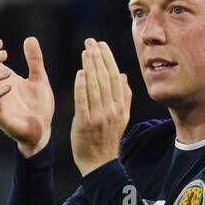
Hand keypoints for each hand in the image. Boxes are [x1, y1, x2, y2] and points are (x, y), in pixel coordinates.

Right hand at [0, 37, 54, 157]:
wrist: (44, 130)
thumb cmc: (39, 105)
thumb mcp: (40, 79)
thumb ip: (35, 61)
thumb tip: (30, 38)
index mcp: (5, 79)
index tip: (0, 42)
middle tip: (4, 53)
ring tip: (8, 71)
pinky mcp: (0, 115)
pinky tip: (9, 86)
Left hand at [71, 38, 131, 175]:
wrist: (99, 163)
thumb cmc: (108, 138)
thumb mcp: (121, 117)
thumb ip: (124, 96)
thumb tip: (123, 75)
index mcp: (121, 106)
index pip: (115, 77)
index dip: (108, 59)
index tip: (102, 45)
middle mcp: (113, 109)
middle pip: (106, 78)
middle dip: (99, 58)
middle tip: (92, 42)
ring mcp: (99, 116)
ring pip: (96, 86)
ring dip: (91, 67)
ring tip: (86, 51)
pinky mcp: (85, 123)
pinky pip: (84, 101)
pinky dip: (82, 86)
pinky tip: (80, 73)